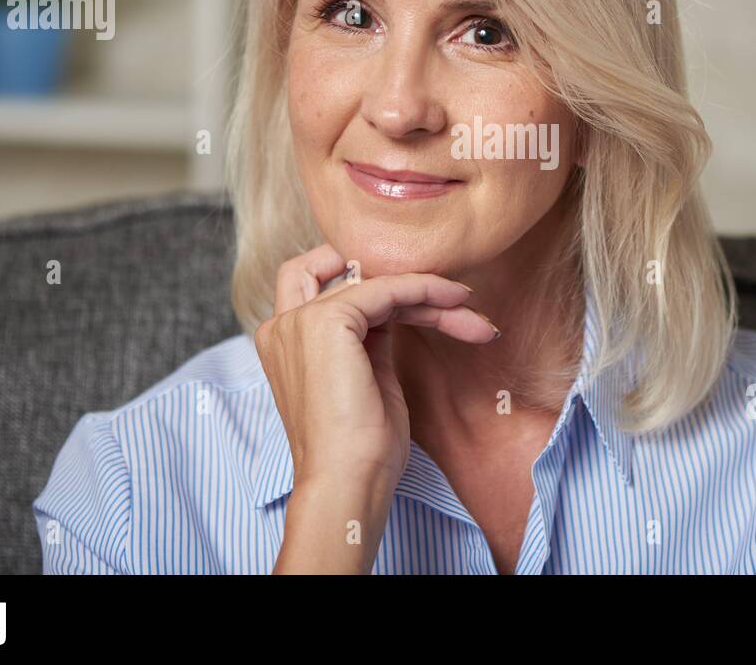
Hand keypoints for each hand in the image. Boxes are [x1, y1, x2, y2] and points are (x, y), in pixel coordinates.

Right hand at [255, 244, 497, 571]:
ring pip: (374, 281)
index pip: (328, 286)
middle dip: (398, 276)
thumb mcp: (368, 379)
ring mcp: (299, 321)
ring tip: (472, 314)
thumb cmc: (361, 451)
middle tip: (455, 297)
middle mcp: (282, 326)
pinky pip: (386, 289)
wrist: (348, 484)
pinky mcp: (326, 321)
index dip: (375, 283)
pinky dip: (425, 290)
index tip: (429, 300)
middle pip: (342, 271)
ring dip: (429, 292)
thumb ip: (372, 338)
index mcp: (285, 342)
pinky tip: (457, 304)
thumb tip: (398, 306)